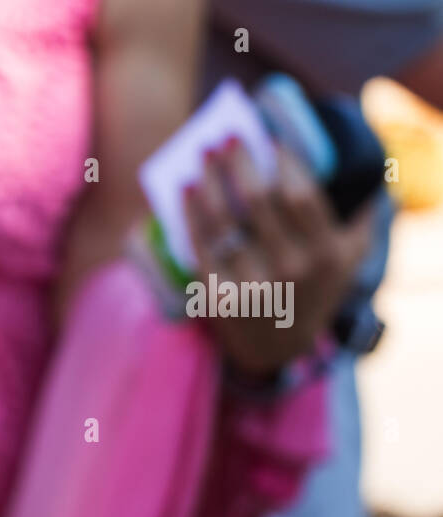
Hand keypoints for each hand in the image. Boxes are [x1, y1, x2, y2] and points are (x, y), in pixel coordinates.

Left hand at [185, 138, 375, 377]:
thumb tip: (363, 164)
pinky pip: (201, 247)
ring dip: (209, 181)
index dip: (283, 164)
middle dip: (239, 163)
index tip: (269, 140)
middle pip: (257, 202)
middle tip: (226, 136)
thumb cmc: (315, 284)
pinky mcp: (217, 300)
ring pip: (224, 222)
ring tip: (202, 154)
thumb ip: (361, 214)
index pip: (301, 196)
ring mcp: (251, 288)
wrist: (279, 346)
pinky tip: (187, 189)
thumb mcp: (350, 255)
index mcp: (325, 254)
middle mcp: (290, 271)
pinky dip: (191, 214)